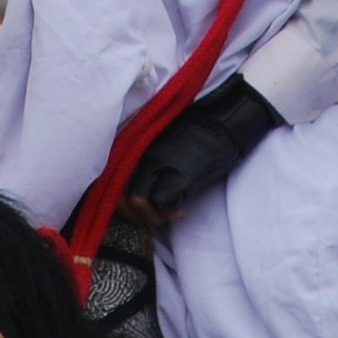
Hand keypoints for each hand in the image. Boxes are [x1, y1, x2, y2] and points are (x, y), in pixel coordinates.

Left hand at [123, 76, 282, 225]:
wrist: (224, 121)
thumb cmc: (197, 131)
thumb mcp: (162, 142)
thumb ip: (146, 160)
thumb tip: (136, 188)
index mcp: (137, 145)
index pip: (113, 179)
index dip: (122, 202)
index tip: (136, 209)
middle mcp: (143, 154)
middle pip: (122, 194)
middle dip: (135, 215)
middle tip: (153, 217)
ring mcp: (160, 163)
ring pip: (138, 201)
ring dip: (152, 216)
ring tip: (167, 215)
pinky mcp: (180, 173)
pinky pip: (163, 202)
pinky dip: (170, 212)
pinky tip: (181, 211)